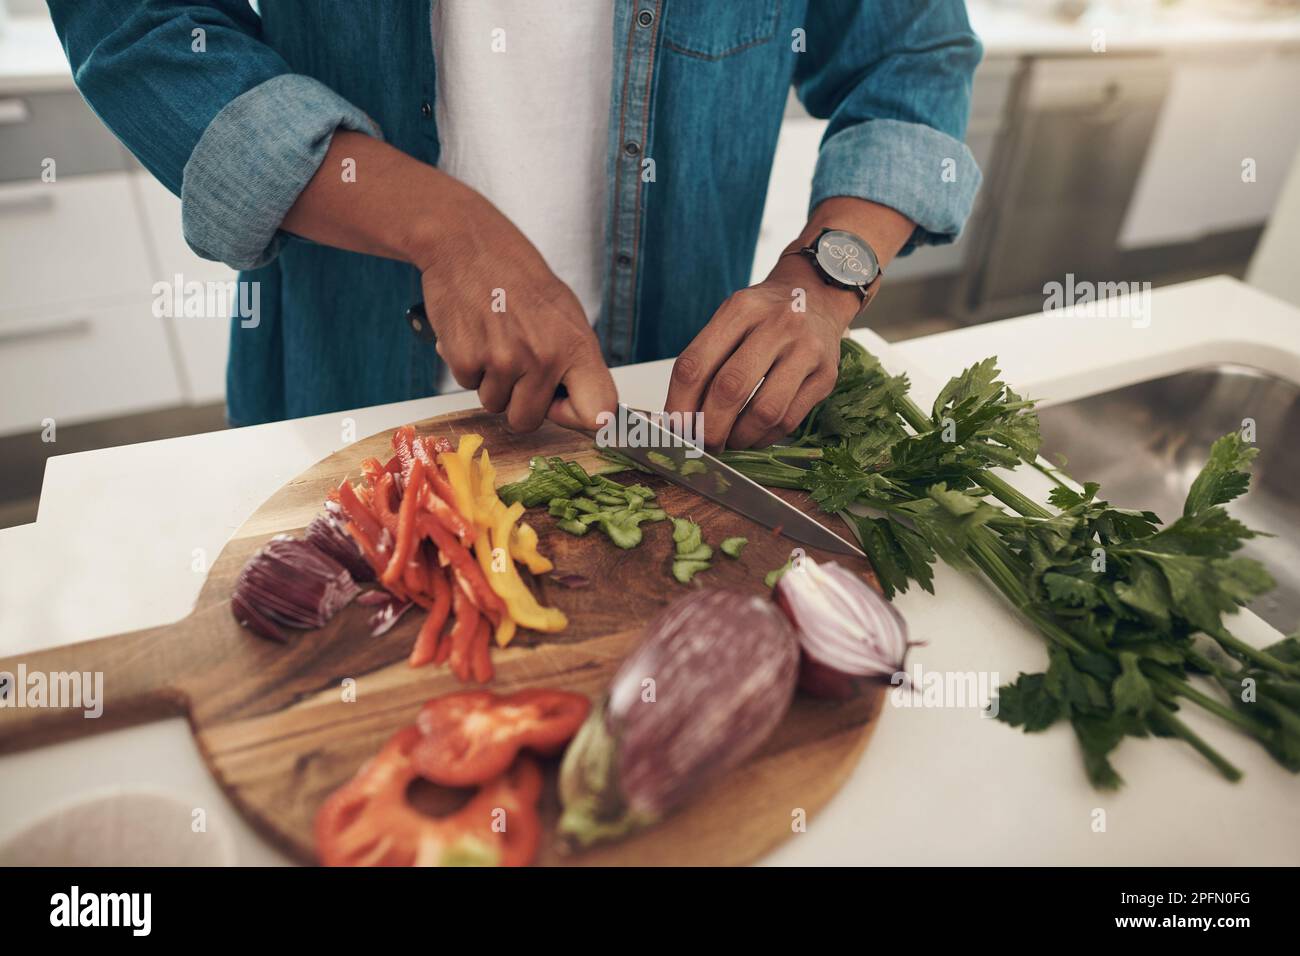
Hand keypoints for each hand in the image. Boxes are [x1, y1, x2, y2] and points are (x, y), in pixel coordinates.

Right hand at [281, 132, 615, 431]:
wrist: (469, 245)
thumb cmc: (518, 276)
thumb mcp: (566, 314)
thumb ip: (576, 362)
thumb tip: (588, 409)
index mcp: (576, 347)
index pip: (598, 412)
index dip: (577, 416)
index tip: (564, 404)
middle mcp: (543, 358)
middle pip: (529, 420)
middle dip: (520, 402)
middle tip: (517, 365)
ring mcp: (503, 361)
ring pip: (495, 405)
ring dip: (492, 382)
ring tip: (496, 341)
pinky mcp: (467, 359)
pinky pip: (468, 386)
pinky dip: (468, 367)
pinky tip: (476, 335)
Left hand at [664, 260, 858, 449]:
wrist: (817, 297)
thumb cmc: (764, 317)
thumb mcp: (731, 320)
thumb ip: (705, 361)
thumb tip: (680, 419)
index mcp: (741, 308)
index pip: (695, 365)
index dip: (679, 404)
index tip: (674, 428)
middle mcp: (777, 325)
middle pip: (729, 389)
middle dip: (709, 428)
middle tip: (702, 444)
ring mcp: (807, 350)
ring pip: (764, 411)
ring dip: (739, 437)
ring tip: (730, 441)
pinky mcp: (827, 376)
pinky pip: (789, 420)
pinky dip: (764, 437)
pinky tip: (754, 434)